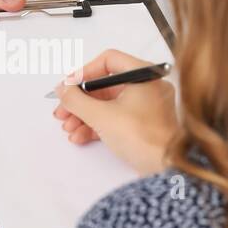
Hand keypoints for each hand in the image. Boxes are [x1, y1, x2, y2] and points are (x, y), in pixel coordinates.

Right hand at [52, 49, 176, 176]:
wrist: (165, 167)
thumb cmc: (142, 137)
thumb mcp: (101, 115)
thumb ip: (76, 100)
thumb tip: (62, 89)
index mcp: (144, 75)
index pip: (109, 61)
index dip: (85, 72)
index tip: (69, 86)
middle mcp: (147, 87)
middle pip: (105, 86)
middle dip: (80, 101)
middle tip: (62, 111)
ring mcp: (147, 107)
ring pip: (108, 104)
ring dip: (85, 115)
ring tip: (68, 128)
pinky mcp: (144, 126)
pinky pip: (116, 118)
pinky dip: (97, 125)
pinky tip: (80, 136)